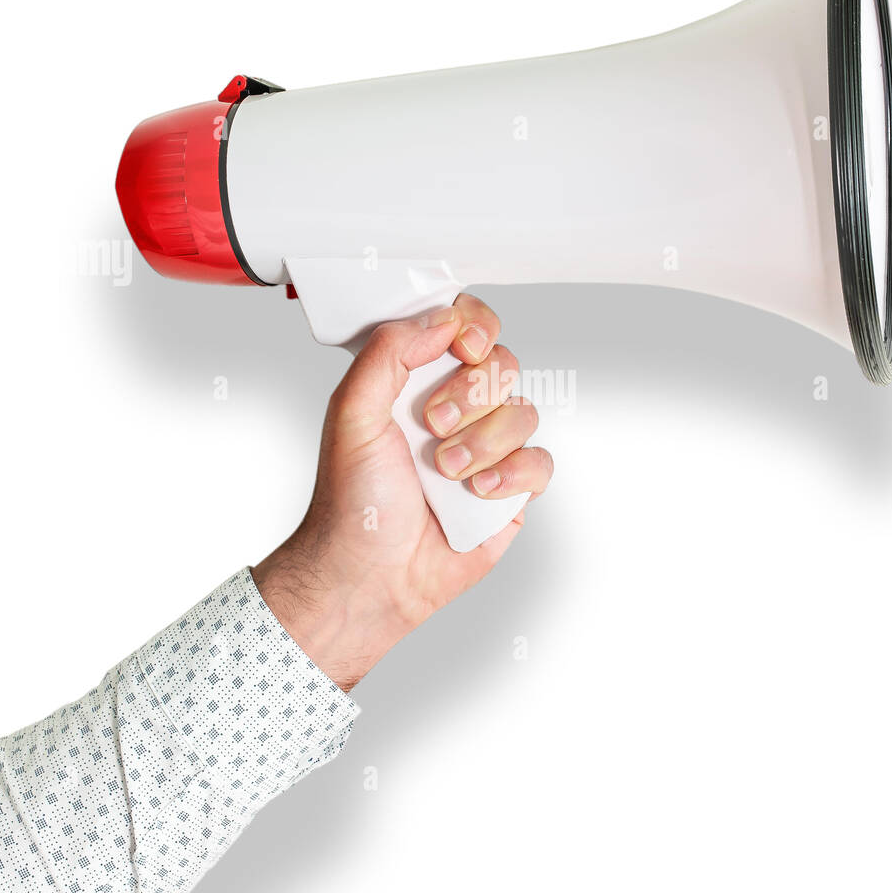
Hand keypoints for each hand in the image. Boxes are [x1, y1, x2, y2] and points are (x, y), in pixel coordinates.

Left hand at [251, 295, 553, 690]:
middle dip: (472, 394)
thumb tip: (442, 318)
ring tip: (448, 471)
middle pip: (503, 365)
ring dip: (485, 442)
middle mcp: (457, 410)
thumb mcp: (351, 412)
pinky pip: (540, 462)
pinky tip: (479, 492)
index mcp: (417, 382)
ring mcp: (486, 450)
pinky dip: (514, 475)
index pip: (465, 327)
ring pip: (524, 413)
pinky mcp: (510, 491)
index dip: (475, 326)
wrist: (369, 574)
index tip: (463, 346)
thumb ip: (388, 353)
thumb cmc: (353, 503)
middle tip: (434, 425)